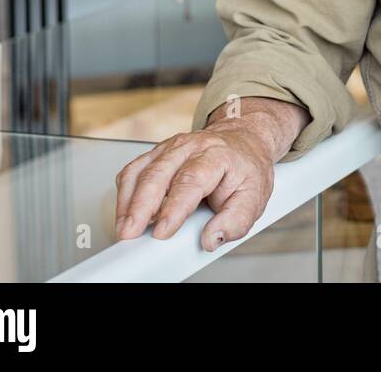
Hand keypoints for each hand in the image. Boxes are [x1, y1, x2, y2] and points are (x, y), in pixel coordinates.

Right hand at [114, 121, 275, 251]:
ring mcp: (170, 147)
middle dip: (140, 206)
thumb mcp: (254, 196)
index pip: (191, 180)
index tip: (163, 231)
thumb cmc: (246, 169)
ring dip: (128, 201)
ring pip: (140, 171)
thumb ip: (236, 221)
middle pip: (158, 174)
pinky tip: (127, 212)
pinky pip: (132, 171)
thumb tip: (211, 239)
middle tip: (131, 233)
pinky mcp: (156, 154)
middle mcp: (191, 146)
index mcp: (217, 155)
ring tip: (125, 227)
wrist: (242, 140)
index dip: (174, 207)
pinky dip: (125, 193)